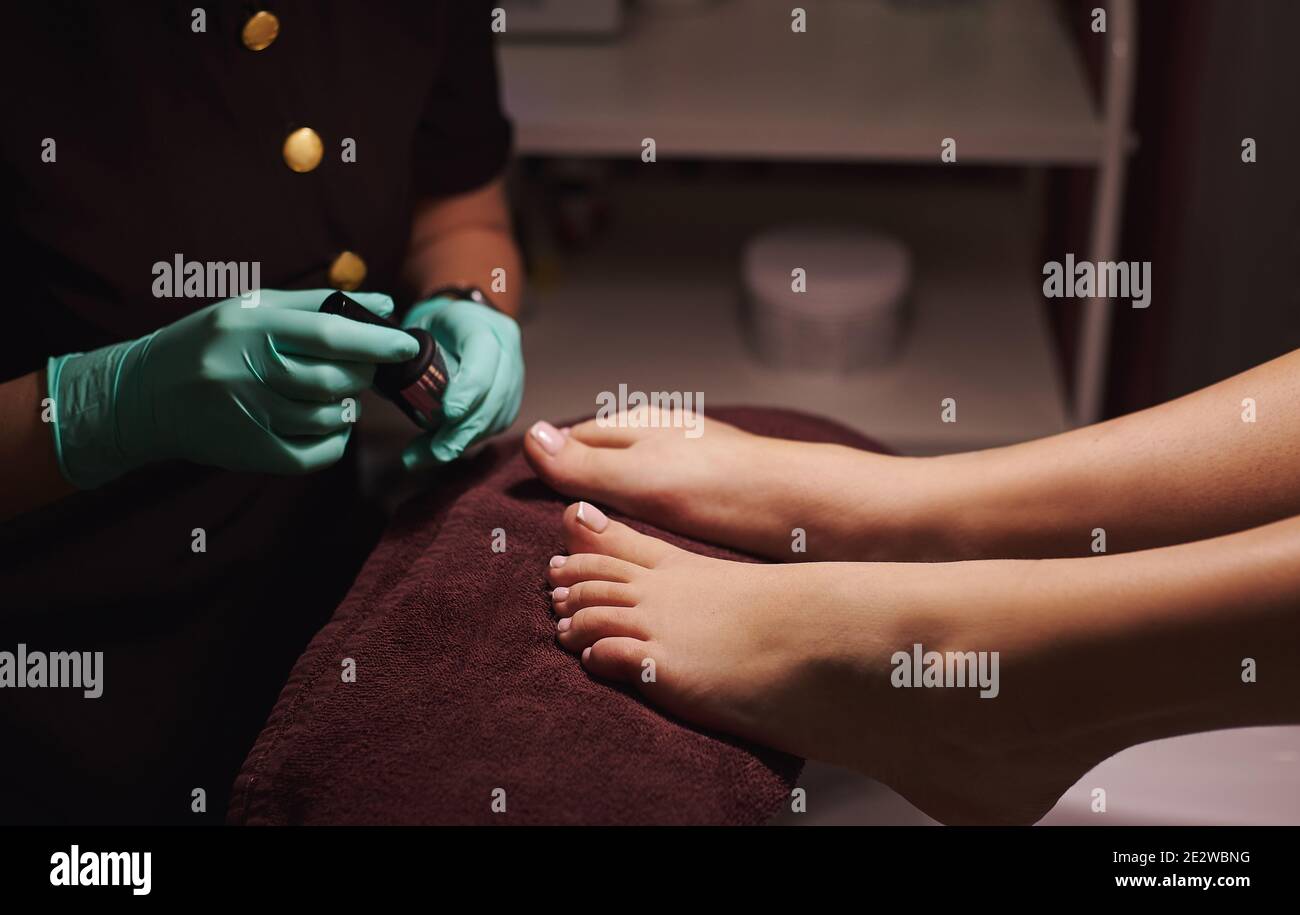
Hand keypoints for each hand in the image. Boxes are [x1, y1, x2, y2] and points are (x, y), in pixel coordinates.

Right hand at [48, 289, 417, 486]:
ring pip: (327, 417)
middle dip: (363, 374)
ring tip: (341, 394)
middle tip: (366, 368)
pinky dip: (334, 442)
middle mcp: (246, 370)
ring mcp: (247, 415)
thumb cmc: (210, 343)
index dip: (376, 341)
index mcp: (250, 326)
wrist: (143, 394)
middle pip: (333, 379)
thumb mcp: (252, 309)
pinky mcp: (248, 453)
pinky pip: (312, 456)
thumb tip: (386, 305)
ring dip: (348, 407)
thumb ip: (319, 304)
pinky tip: (331, 426)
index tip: (408, 344)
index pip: (327, 334)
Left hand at [399, 294, 523, 468]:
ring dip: (467, 439)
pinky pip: (500, 422)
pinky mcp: (514, 393)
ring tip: (433, 454)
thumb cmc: (429, 330)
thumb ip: (398, 358)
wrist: (457, 324)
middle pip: (496, 390)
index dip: (469, 385)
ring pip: (500, 411)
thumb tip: (381, 388)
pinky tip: (448, 449)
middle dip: (466, 426)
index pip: (482, 351)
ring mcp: (514, 369)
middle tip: (438, 450)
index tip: (449, 413)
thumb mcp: (411, 332)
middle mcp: (504, 343)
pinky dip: (473, 439)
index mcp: (477, 321)